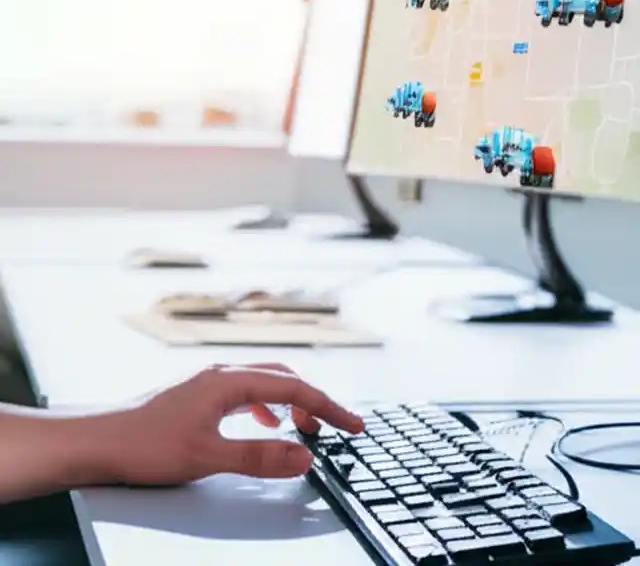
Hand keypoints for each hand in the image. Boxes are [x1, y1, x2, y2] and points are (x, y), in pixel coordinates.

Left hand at [100, 363, 363, 484]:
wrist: (94, 442)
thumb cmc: (141, 446)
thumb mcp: (207, 456)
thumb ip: (259, 456)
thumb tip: (303, 454)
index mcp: (228, 381)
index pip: (295, 388)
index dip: (329, 407)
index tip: (353, 425)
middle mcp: (221, 374)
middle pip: (285, 378)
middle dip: (317, 402)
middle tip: (339, 425)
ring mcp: (208, 384)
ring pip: (266, 384)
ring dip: (293, 403)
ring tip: (307, 427)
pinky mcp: (198, 397)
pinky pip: (247, 393)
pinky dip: (269, 406)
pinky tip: (265, 424)